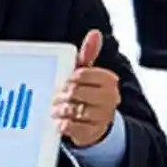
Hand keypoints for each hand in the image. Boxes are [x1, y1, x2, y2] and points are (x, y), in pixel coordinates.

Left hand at [53, 29, 120, 147]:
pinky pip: (70, 126)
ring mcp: (102, 117)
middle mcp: (110, 98)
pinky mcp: (92, 133)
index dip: (69, 78)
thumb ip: (88, 54)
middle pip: (74, 92)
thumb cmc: (87, 93)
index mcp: (109, 80)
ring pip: (72, 109)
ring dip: (59, 109)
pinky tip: (60, 120)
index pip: (81, 74)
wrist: (95, 123)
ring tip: (56, 108)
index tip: (66, 81)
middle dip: (61, 94)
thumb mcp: (87, 73)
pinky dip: (61, 123)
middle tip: (57, 96)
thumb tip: (95, 33)